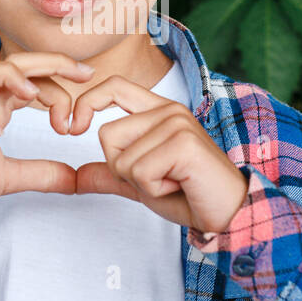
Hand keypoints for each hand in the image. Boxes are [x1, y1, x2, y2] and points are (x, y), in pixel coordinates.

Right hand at [0, 52, 93, 226]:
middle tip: (83, 73)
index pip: (29, 75)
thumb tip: (76, 180)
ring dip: (9, 76)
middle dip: (49, 62)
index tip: (89, 79)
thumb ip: (42, 174)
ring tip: (32, 96)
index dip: (58, 72)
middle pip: (10, 63)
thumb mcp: (10, 178)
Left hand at [69, 76, 247, 233]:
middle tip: (159, 177)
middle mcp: (169, 111)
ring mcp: (178, 123)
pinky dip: (154, 189)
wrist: (229, 214)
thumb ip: (108, 175)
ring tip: (174, 181)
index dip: (88, 102)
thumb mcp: (140, 183)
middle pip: (108, 135)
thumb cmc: (190, 195)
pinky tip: (181, 185)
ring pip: (122, 158)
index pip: (114, 86)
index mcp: (159, 110)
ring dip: (141, 183)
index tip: (73, 127)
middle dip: (122, 169)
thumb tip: (72, 177)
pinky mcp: (183, 144)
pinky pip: (140, 172)